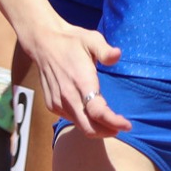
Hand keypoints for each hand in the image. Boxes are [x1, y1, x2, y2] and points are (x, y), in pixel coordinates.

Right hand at [24, 18, 130, 136]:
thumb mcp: (91, 39)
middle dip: (107, 131)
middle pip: (88, 127)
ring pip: (79, 125)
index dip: (113, 122)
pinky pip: (71, 119)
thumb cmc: (71, 41)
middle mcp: (67, 96)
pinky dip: (83, 121)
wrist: (43, 43)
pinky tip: (91, 113)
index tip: (128, 125)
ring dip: (96, 128)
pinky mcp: (52, 105)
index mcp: (80, 81)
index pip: (97, 111)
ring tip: (109, 122)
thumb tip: (117, 55)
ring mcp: (57, 102)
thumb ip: (105, 50)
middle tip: (121, 127)